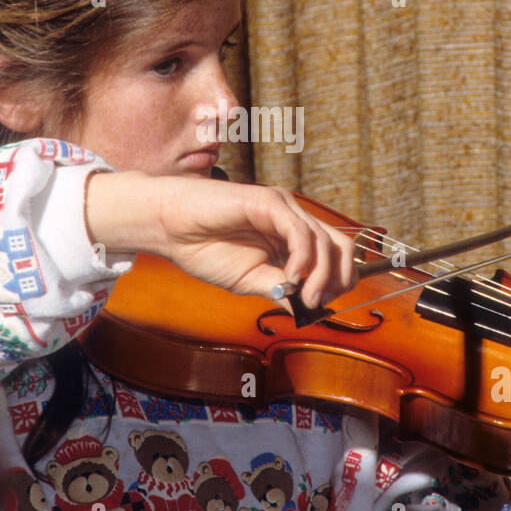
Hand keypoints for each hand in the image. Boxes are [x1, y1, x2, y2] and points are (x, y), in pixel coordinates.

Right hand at [85, 172, 356, 307]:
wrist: (170, 228)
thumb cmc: (204, 249)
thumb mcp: (250, 281)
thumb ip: (279, 290)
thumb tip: (308, 310)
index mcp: (290, 238)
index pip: (333, 256)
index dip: (337, 281)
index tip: (321, 307)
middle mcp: (293, 220)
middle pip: (339, 245)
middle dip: (339, 277)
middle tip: (320, 302)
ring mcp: (283, 208)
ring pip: (322, 240)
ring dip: (319, 274)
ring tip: (304, 297)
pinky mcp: (269, 201)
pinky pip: (298, 231)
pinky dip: (301, 258)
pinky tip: (288, 276)